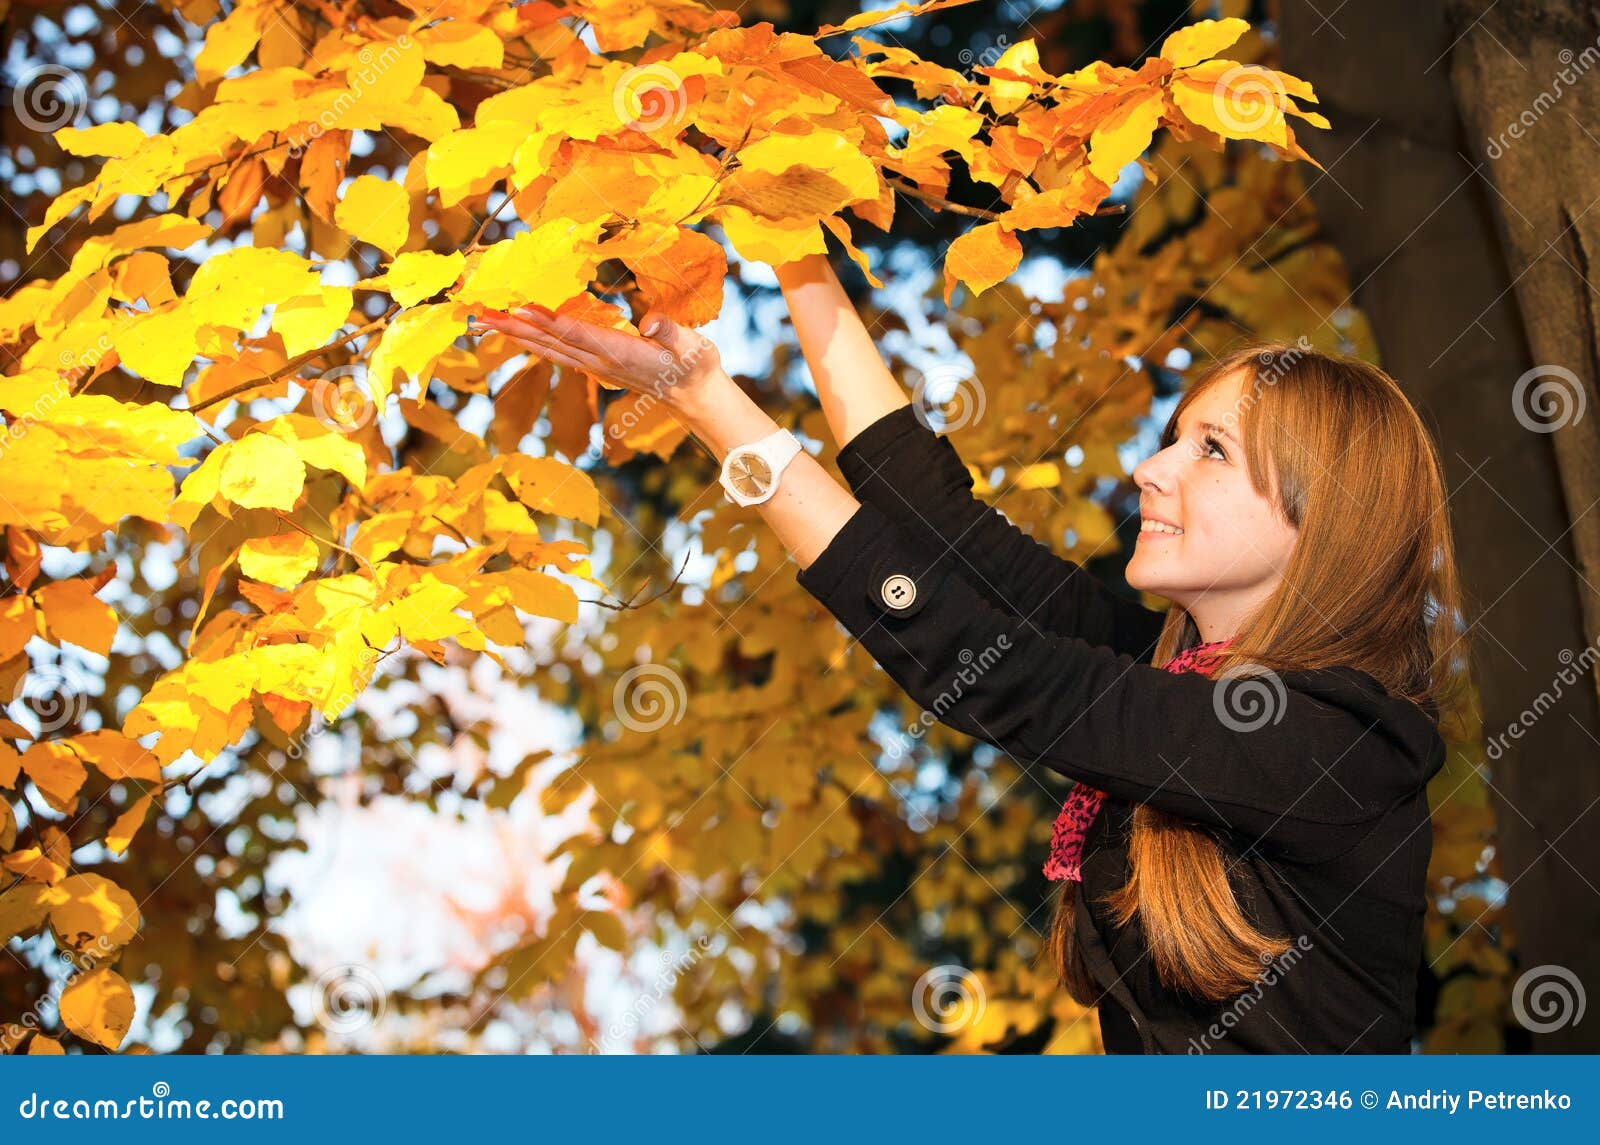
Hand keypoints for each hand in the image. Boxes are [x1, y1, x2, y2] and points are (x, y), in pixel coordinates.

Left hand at [475, 303, 724, 409]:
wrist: (694, 396)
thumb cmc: (694, 365)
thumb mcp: (690, 346)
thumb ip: (670, 331)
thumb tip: (649, 320)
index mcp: (619, 353)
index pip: (576, 333)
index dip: (547, 320)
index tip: (518, 308)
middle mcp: (600, 361)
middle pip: (550, 342)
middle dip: (514, 328)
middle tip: (479, 315)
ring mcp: (596, 365)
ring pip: (548, 348)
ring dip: (516, 334)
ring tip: (485, 322)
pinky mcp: (596, 365)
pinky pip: (558, 351)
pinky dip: (534, 339)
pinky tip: (519, 332)